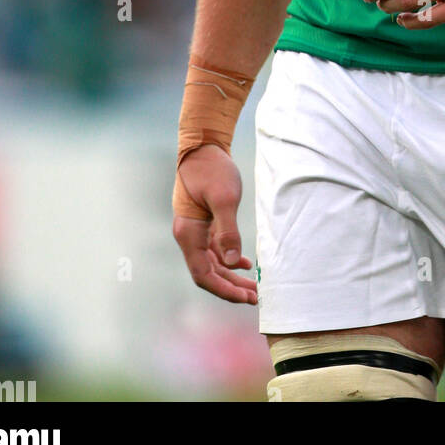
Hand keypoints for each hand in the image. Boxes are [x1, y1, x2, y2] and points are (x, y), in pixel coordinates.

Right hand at [172, 144, 258, 303]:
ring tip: (254, 287)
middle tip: (256, 298)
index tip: (245, 298)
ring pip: (213, 263)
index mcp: (189, 234)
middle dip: (231, 288)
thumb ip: (228, 231)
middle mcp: (189, 236)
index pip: (203, 275)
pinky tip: (244, 263)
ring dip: (232, 276)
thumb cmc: (212, 168)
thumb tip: (233, 263)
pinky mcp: (204, 222)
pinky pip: (215, 250)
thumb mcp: (224, 198)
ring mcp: (196, 230)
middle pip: (208, 273)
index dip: (223, 290)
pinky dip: (229, 260)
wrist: (203, 146)